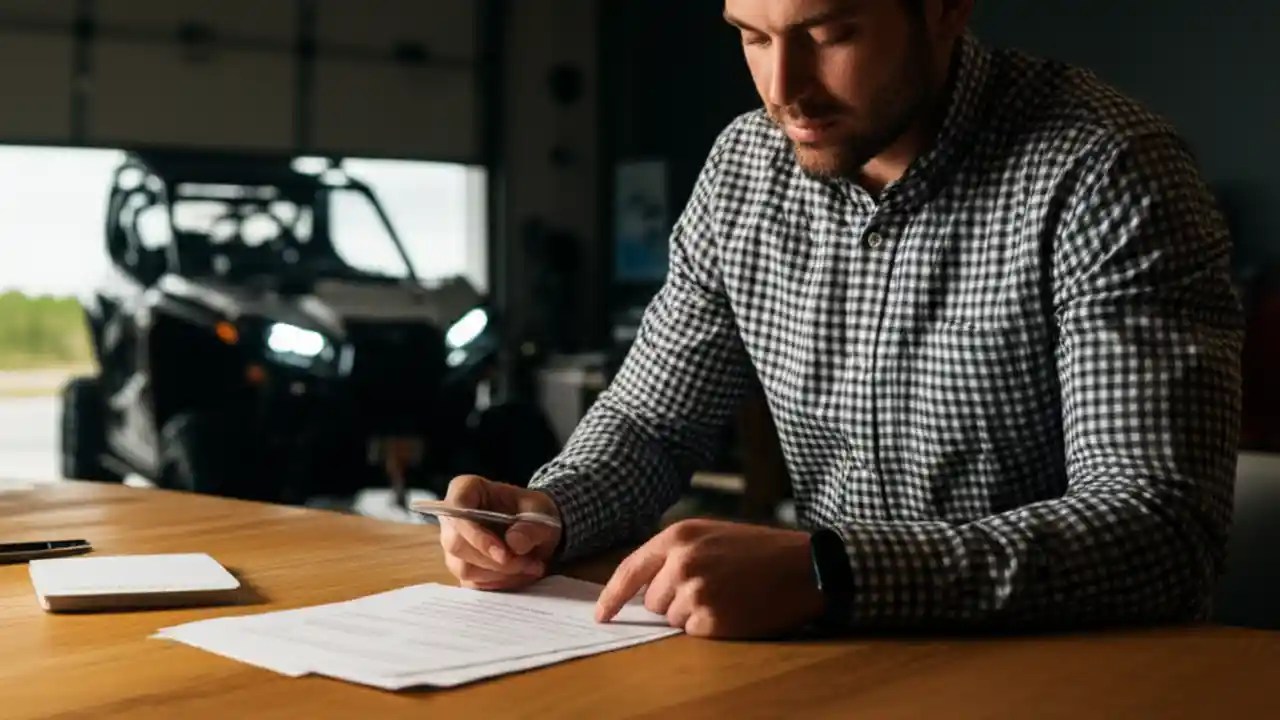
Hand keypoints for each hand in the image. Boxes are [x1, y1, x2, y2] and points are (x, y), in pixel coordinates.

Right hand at [438, 475, 561, 590]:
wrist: (536, 530)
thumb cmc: (533, 511)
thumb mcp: (542, 512)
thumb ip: (532, 526)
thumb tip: (514, 544)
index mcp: (466, 489)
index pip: (456, 509)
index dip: (475, 534)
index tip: (504, 554)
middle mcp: (452, 518)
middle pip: (457, 544)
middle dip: (494, 561)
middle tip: (528, 564)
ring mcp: (454, 544)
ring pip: (464, 568)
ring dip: (501, 574)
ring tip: (531, 567)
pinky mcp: (461, 567)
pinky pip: (472, 583)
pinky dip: (499, 583)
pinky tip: (521, 575)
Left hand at [595, 519, 824, 638]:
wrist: (805, 565)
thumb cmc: (760, 550)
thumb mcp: (712, 535)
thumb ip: (675, 555)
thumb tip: (644, 590)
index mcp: (678, 536)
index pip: (630, 570)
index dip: (613, 596)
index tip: (602, 615)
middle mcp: (681, 562)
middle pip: (653, 600)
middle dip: (674, 600)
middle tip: (713, 586)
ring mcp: (696, 591)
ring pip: (672, 618)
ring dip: (694, 614)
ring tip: (728, 594)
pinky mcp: (712, 618)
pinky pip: (693, 633)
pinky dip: (711, 627)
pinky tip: (735, 608)